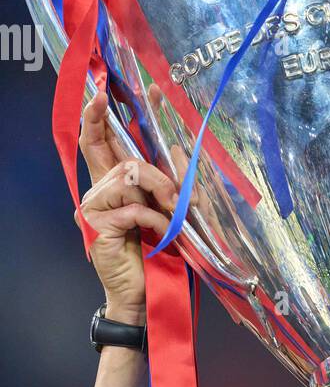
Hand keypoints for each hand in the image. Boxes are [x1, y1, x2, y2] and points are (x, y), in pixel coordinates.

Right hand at [77, 93, 176, 324]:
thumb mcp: (176, 210)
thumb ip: (177, 180)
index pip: (102, 140)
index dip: (100, 116)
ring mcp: (93, 207)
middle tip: (175, 194)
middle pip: (119, 154)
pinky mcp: (96, 226)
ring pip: (129, 175)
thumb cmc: (162, 252)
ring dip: (161, 193)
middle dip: (153, 169)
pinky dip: (157, 220)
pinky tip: (162, 235)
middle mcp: (98, 190)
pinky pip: (134, 207)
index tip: (104, 92)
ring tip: (173, 216)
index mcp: (113, 183)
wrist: (150, 293)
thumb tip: (180, 148)